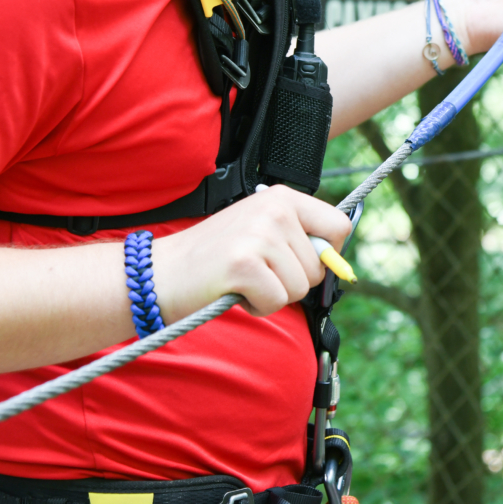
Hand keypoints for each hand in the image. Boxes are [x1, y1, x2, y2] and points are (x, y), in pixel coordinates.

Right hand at [149, 186, 352, 320]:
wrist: (162, 272)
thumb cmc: (216, 258)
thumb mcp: (261, 232)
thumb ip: (299, 240)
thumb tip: (339, 265)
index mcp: (282, 197)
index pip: (339, 225)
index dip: (329, 254)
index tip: (303, 262)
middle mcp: (274, 209)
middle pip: (319, 266)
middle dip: (292, 281)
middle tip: (256, 272)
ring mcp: (259, 234)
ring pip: (300, 287)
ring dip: (274, 295)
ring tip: (243, 280)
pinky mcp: (245, 264)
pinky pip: (277, 301)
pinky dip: (258, 306)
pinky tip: (235, 291)